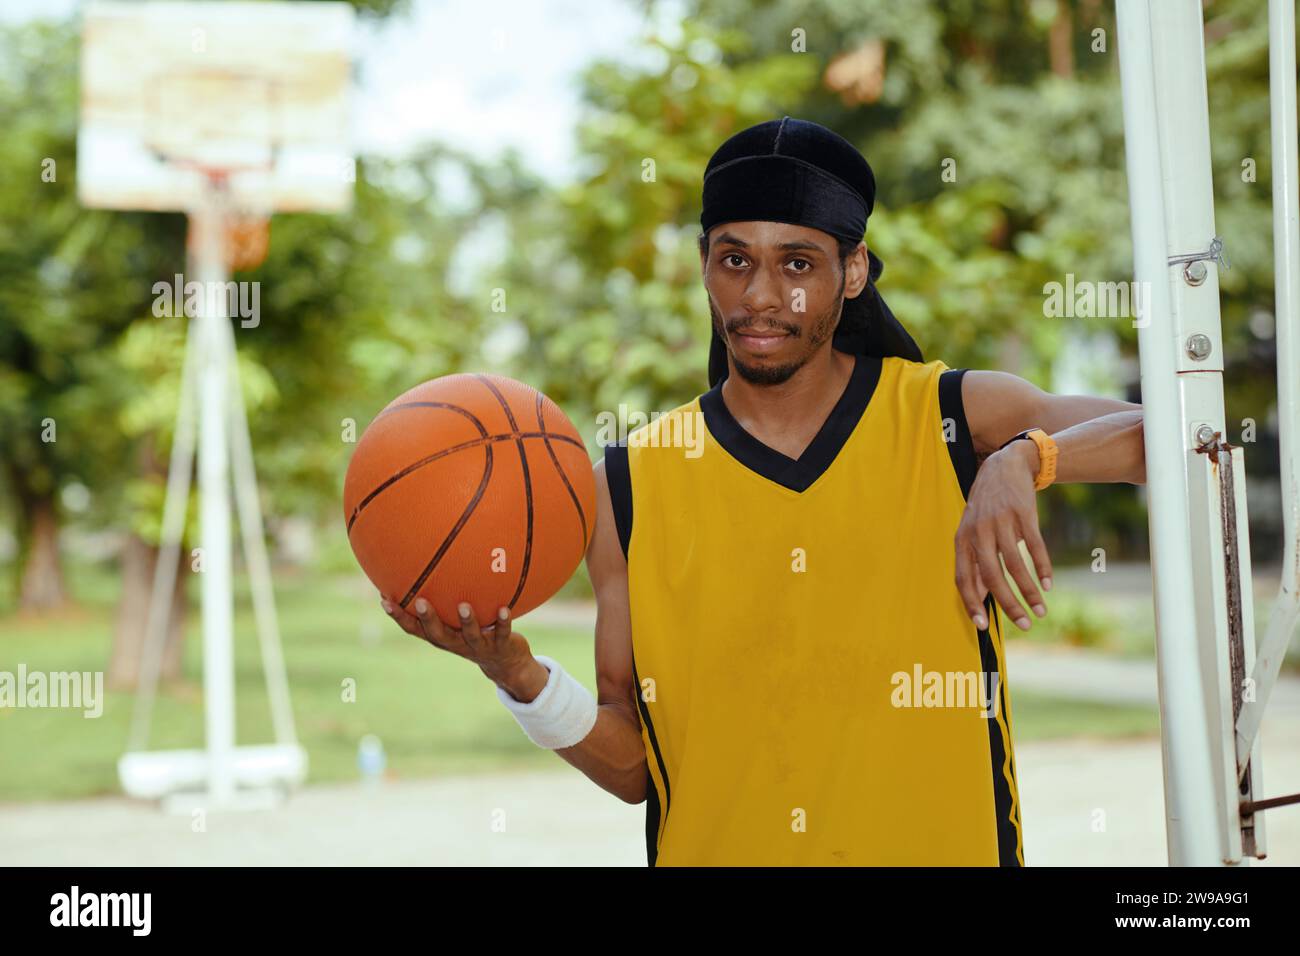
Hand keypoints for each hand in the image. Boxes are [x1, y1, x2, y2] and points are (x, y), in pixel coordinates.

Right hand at [380, 596, 545, 699]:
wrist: (505, 664)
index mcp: (442, 636)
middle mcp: (456, 643)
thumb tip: (430, 564)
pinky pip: (502, 633)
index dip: (398, 616)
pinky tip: (504, 608)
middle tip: (419, 602)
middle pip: (438, 634)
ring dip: (466, 621)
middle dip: (427, 618)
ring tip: (463, 605)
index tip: (384, 599)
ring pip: (470, 635)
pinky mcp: (500, 646)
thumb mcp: (457, 620)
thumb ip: (444, 601)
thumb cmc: (475, 633)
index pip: (414, 628)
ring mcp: (478, 646)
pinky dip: (503, 622)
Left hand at [954, 440, 1052, 631]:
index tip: (982, 626)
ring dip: (1029, 592)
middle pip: (991, 576)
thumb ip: (974, 562)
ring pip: (1015, 565)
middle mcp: (979, 532)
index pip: (963, 578)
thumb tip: (979, 597)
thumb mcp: (972, 532)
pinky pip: (1034, 547)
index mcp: (963, 540)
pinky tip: (1048, 585)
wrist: (1004, 466)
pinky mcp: (1023, 514)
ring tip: (1040, 611)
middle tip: (1024, 626)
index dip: (971, 603)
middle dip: (1008, 604)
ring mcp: (1001, 522)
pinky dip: (1042, 567)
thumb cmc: (985, 507)